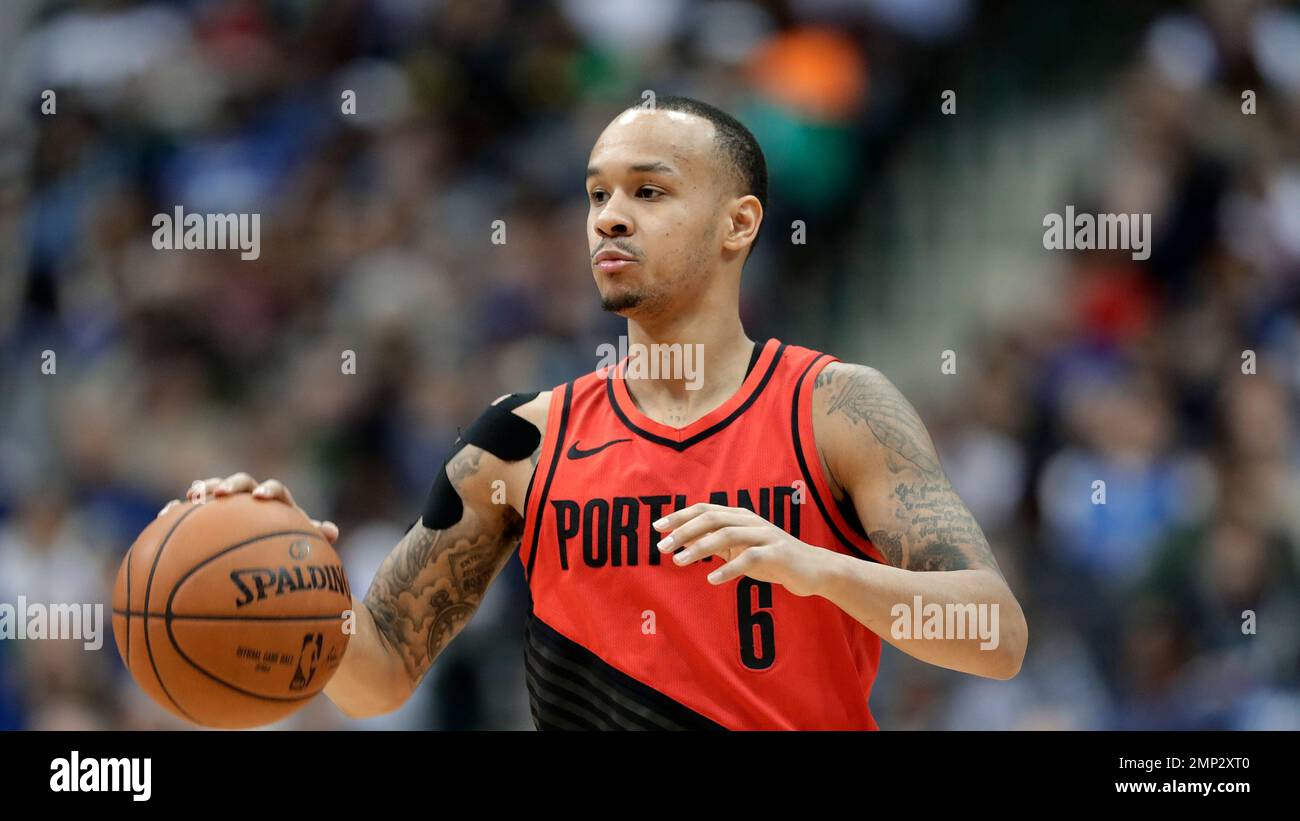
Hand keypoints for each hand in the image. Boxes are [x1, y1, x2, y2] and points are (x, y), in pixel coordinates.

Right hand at [157, 472, 339, 543]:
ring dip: (202, 489)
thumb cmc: (287, 549)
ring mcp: (228, 504)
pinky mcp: (207, 514)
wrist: (268, 550)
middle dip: (230, 485)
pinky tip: (163, 516)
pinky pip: (191, 509)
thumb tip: (333, 531)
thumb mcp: (301, 545)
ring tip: (189, 497)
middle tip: (220, 494)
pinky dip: (179, 509)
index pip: (275, 490)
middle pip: (240, 483)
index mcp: (276, 503)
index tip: (260, 497)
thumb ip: (314, 536)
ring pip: (213, 489)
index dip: (268, 490)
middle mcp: (251, 497)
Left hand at [652, 503, 832, 596]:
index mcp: (740, 516)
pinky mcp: (777, 553)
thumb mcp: (740, 549)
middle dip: (684, 531)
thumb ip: (716, 543)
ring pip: (727, 535)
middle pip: (712, 519)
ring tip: (679, 561)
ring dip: (700, 548)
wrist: (814, 569)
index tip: (657, 528)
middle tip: (663, 547)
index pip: (705, 510)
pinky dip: (729, 568)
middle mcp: (751, 521)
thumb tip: (684, 542)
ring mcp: (765, 535)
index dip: (680, 516)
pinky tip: (712, 579)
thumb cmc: (772, 558)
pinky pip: (750, 558)